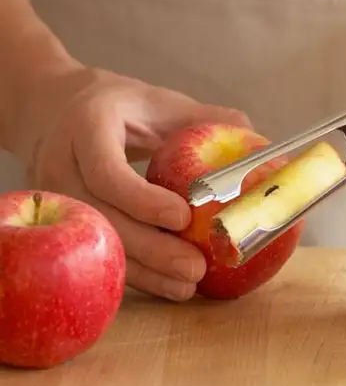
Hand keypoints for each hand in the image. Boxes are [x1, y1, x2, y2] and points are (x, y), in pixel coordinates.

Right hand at [13, 65, 249, 300]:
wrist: (54, 108)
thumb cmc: (118, 106)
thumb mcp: (157, 101)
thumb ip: (202, 117)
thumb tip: (252, 134)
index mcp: (86, 125)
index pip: (106, 170)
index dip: (142, 199)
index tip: (183, 217)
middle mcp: (60, 163)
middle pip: (100, 216)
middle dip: (149, 248)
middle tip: (195, 267)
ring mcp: (52, 196)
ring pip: (95, 242)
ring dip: (143, 271)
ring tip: (187, 285)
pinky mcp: (59, 220)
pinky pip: (96, 250)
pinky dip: (133, 271)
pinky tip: (166, 283)